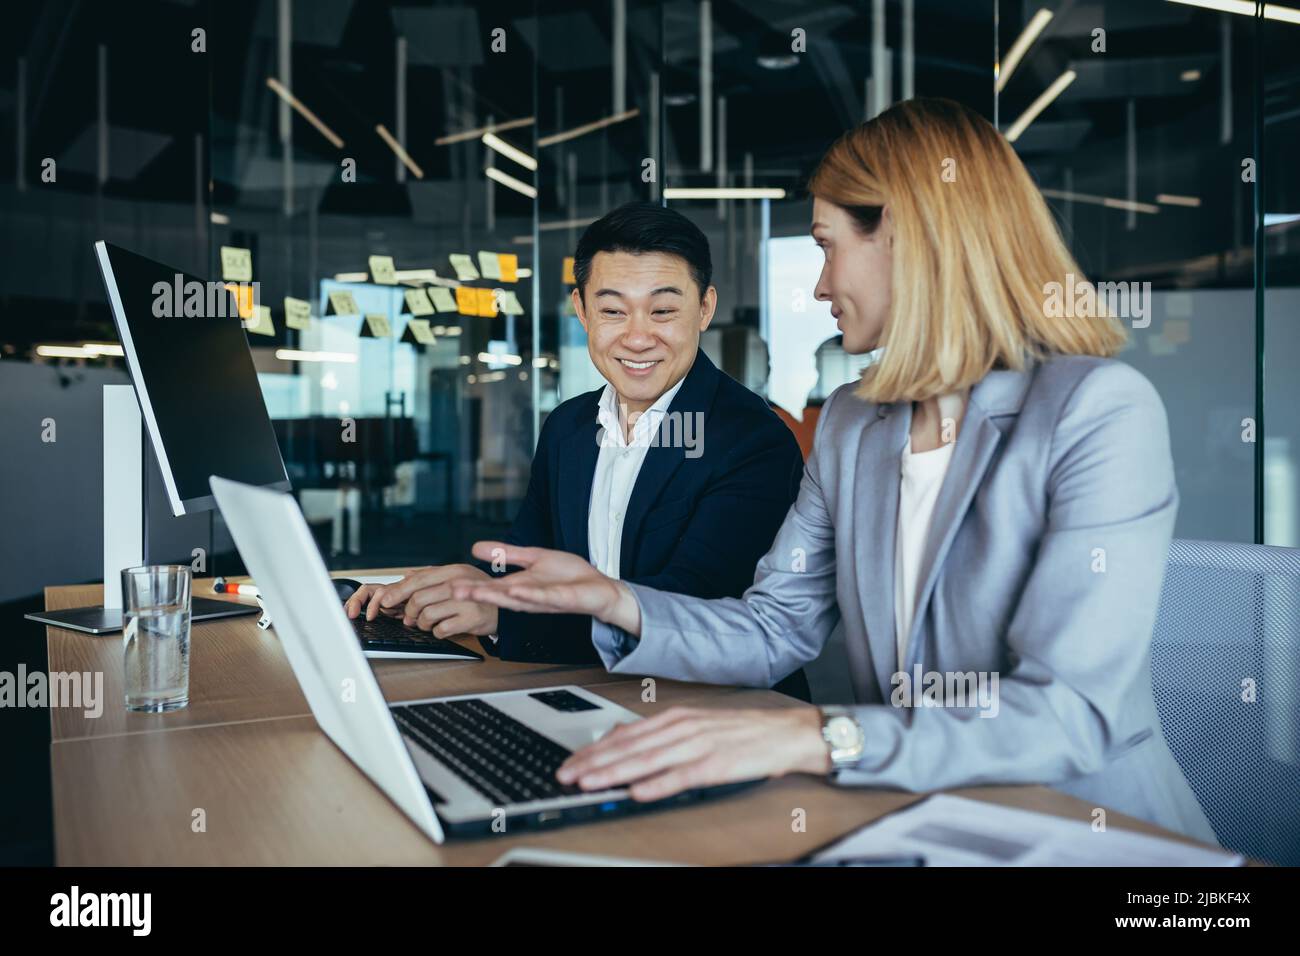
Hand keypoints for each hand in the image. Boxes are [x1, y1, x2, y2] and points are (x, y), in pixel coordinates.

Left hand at [345, 564, 498, 637]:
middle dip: (410, 611)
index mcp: (453, 571)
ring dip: (423, 623)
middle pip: (419, 598)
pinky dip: (437, 632)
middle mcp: (459, 584)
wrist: (505, 609)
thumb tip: (405, 575)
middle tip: (411, 617)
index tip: (386, 601)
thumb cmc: (477, 594)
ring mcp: (466, 602)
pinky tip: (443, 628)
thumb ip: (431, 575)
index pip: (418, 580)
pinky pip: (441, 630)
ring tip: (429, 623)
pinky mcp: (471, 620)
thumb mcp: (457, 577)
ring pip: (427, 615)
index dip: (399, 591)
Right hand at [454, 542, 641, 634]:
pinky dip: (528, 594)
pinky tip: (515, 589)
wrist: (598, 588)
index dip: (472, 586)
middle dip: (476, 595)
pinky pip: (542, 598)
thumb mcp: (534, 558)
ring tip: (475, 592)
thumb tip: (476, 547)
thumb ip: (507, 553)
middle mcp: (528, 596)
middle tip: (453, 592)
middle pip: (498, 596)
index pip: (491, 587)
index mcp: (520, 586)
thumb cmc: (568, 576)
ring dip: (496, 597)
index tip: (450, 584)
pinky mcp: (560, 600)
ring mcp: (543, 600)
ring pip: (516, 599)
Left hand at [556, 705, 830, 801]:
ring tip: (590, 783)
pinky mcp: (716, 764)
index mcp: (675, 718)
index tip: (570, 762)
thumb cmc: (742, 732)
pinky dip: (657, 784)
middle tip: (566, 776)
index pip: (624, 735)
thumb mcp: (694, 722)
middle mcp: (682, 728)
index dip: (594, 750)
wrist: (786, 733)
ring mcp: (698, 745)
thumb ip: (659, 731)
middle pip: (629, 748)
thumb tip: (622, 735)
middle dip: (593, 763)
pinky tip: (637, 792)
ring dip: (614, 773)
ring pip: (647, 761)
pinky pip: (681, 776)